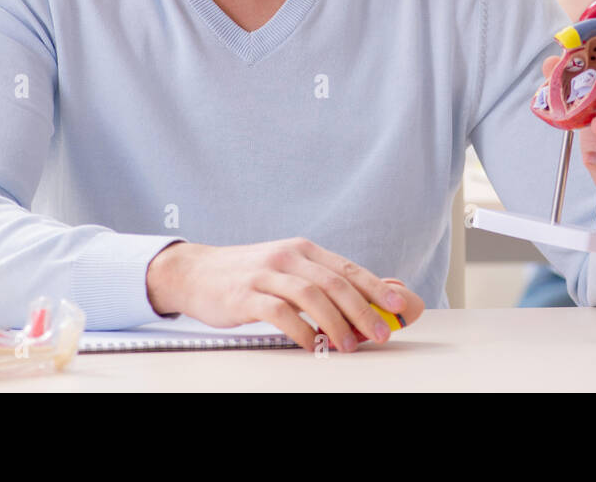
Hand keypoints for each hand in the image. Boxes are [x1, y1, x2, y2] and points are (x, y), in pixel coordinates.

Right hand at [145, 238, 424, 351]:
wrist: (195, 272)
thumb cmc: (251, 276)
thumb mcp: (290, 270)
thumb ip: (326, 281)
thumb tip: (374, 293)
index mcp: (304, 250)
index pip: (348, 269)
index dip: (376, 287)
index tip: (399, 306)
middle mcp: (288, 256)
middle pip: (334, 282)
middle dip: (362, 310)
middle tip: (381, 334)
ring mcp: (265, 273)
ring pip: (310, 296)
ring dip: (335, 323)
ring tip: (349, 346)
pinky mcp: (244, 295)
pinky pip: (278, 312)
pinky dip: (299, 330)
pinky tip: (311, 345)